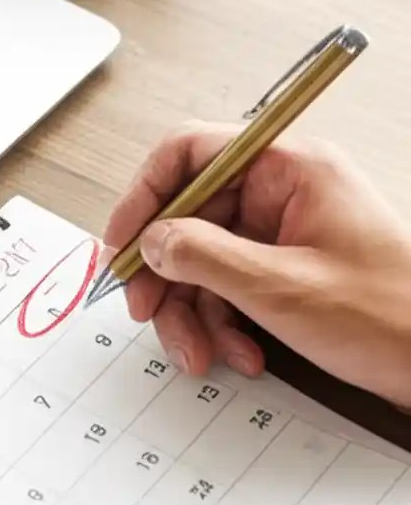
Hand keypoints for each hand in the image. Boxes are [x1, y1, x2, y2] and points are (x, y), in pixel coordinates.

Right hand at [104, 121, 410, 407]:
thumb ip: (204, 256)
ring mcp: (285, 230)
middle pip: (190, 215)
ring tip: (198, 350)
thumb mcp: (282, 287)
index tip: (122, 241)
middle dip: (166, 272)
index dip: (145, 195)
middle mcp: (284, 190)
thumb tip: (152, 240)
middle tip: (145, 308)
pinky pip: (229, 284)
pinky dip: (223, 322)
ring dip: (192, 309)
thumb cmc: (396, 319)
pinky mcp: (288, 267)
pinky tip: (239, 351)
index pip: (190, 153)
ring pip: (203, 257)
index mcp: (289, 168)